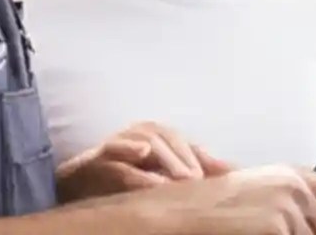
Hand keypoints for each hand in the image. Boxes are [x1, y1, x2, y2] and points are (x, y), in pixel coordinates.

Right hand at [55, 122, 231, 201]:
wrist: (81, 182)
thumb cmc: (129, 174)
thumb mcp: (164, 171)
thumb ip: (196, 165)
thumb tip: (234, 170)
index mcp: (158, 135)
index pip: (186, 144)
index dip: (203, 158)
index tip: (223, 176)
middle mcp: (140, 133)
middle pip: (169, 140)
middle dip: (185, 160)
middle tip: (198, 182)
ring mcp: (119, 142)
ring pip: (147, 144)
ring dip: (167, 161)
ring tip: (182, 181)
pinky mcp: (99, 157)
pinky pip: (118, 156)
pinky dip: (133, 160)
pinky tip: (149, 171)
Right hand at [155, 165, 315, 234]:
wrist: (167, 213)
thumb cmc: (202, 215)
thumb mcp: (254, 209)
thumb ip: (291, 219)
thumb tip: (313, 230)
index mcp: (289, 179)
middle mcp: (294, 188)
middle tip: (280, 231)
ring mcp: (288, 208)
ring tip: (248, 233)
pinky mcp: (277, 227)